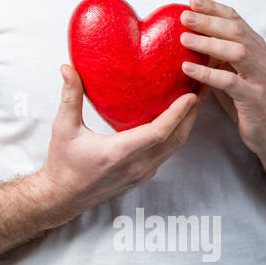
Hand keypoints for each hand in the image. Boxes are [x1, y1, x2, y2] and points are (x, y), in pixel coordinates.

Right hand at [33, 63, 206, 229]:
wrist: (64, 196)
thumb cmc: (63, 162)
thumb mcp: (64, 128)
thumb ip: (70, 97)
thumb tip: (67, 67)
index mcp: (119, 153)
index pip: (158, 133)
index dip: (177, 113)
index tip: (191, 94)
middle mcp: (137, 165)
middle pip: (176, 138)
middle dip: (192, 113)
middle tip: (201, 87)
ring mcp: (143, 172)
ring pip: (175, 147)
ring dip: (187, 123)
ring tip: (195, 99)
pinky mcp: (143, 174)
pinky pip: (168, 152)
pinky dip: (177, 133)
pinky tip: (177, 119)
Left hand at [177, 0, 265, 154]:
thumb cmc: (246, 97)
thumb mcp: (231, 69)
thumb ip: (216, 53)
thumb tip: (186, 36)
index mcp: (254, 47)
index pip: (235, 19)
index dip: (214, 8)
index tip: (192, 0)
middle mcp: (260, 57)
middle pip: (235, 31)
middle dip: (209, 21)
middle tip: (185, 16)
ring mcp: (259, 76)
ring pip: (236, 52)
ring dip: (208, 43)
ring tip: (184, 39)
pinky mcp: (254, 97)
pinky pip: (231, 82)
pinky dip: (208, 73)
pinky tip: (188, 69)